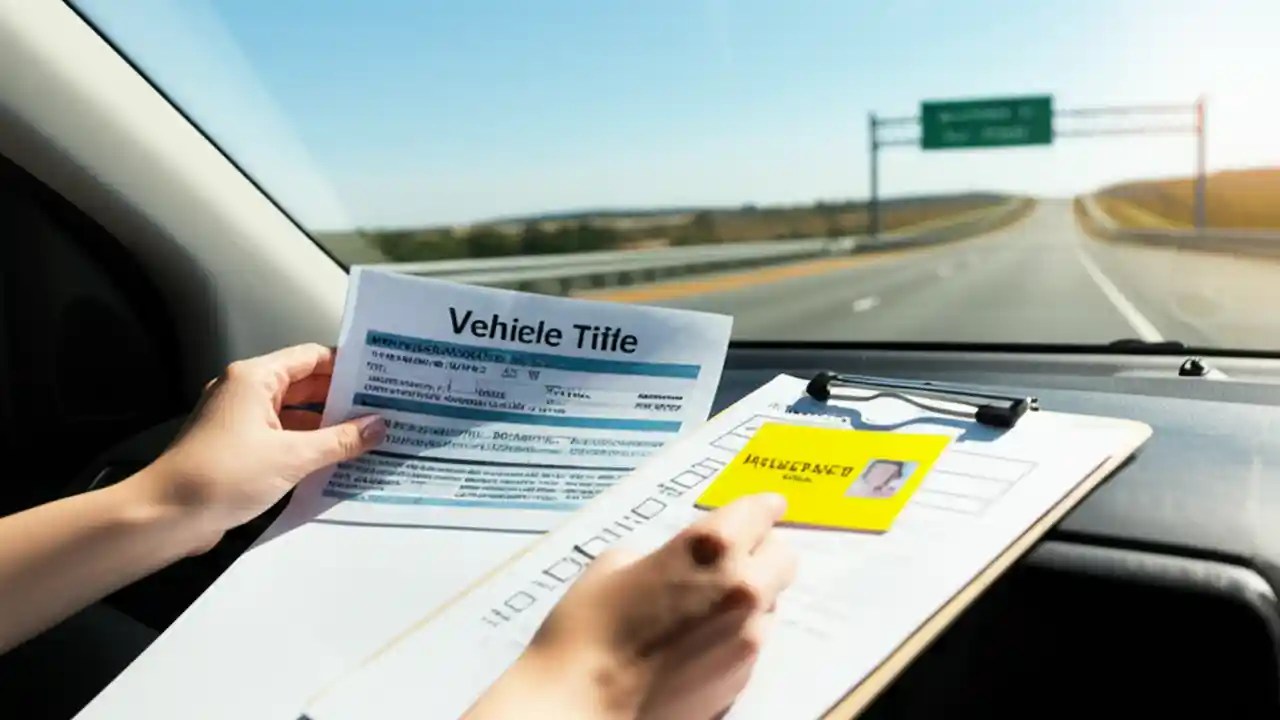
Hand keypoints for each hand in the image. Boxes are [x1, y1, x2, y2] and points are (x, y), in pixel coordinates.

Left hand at [124, 344, 384, 552]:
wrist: (164, 517)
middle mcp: (247, 392)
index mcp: (255, 379)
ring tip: (373, 437)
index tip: (384, 378)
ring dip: (329, 426)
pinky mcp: (240, 449)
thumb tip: (380, 426)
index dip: (348, 366)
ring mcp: (242, 422)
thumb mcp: (291, 457)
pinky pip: (284, 439)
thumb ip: (340, 440)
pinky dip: (310, 447)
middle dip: (344, 399)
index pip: (312, 358)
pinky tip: (340, 461)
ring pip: (296, 415)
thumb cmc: (223, 475)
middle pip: (306, 386)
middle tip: (388, 410)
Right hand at [468, 493, 796, 719]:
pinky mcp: (743, 678)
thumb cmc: (587, 628)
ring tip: (705, 609)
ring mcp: (749, 636)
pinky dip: (735, 635)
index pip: (760, 512)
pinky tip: (696, 645)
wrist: (584, 706)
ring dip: (750, 597)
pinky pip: (752, 642)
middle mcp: (743, 586)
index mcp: (711, 547)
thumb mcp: (612, 566)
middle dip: (764, 553)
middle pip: (784, 556)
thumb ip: (660, 554)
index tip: (763, 508)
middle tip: (735, 559)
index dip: (761, 508)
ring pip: (770, 603)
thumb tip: (676, 564)